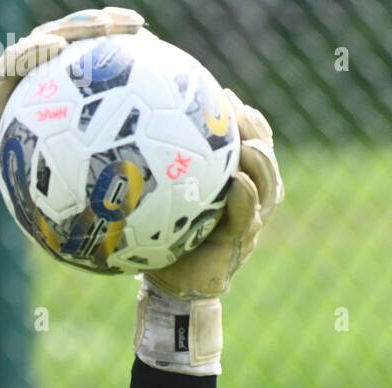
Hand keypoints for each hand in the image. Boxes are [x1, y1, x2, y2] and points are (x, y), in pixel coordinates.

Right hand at [0, 7, 148, 219]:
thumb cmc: (15, 150)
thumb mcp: (54, 148)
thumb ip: (78, 144)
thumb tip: (119, 168)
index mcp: (56, 72)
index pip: (90, 46)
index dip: (117, 37)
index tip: (146, 36)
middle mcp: (40, 58)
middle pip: (77, 31)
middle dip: (105, 24)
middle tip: (134, 26)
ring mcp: (19, 60)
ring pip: (52, 34)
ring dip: (77, 29)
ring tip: (100, 27)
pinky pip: (19, 57)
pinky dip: (38, 51)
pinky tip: (58, 49)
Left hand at [144, 91, 284, 299]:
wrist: (170, 289)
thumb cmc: (161, 243)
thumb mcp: (163, 203)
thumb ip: (160, 176)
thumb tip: (124, 140)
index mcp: (235, 185)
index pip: (250, 143)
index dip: (245, 118)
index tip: (224, 95)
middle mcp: (249, 200)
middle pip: (265, 157)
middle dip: (255, 130)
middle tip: (236, 110)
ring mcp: (249, 222)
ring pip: (267, 185)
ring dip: (259, 160)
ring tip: (245, 142)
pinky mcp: (238, 244)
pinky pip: (247, 216)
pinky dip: (244, 197)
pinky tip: (235, 181)